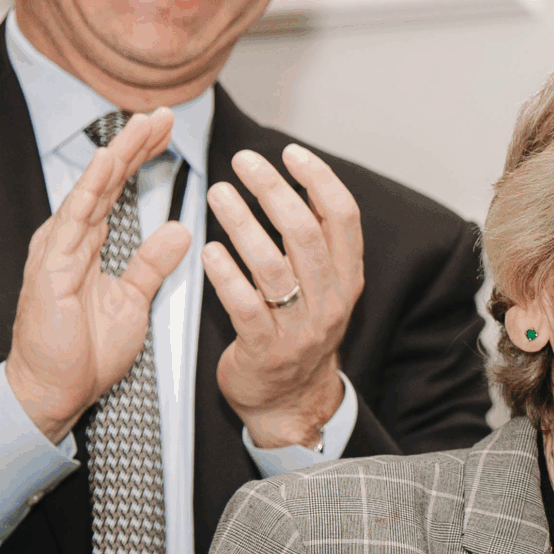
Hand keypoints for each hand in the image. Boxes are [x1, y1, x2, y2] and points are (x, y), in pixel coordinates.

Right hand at [7, 108, 191, 441]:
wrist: (55, 389)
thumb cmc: (86, 351)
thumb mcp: (134, 300)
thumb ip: (151, 264)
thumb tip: (178, 229)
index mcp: (89, 243)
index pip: (119, 190)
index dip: (142, 158)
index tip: (169, 131)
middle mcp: (71, 238)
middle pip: (106, 181)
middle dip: (134, 144)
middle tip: (162, 112)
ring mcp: (58, 249)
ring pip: (92, 190)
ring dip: (118, 155)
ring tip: (142, 124)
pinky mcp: (52, 266)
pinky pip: (75, 220)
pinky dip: (90, 189)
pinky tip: (107, 162)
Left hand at [202, 145, 364, 447]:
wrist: (290, 399)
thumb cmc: (297, 331)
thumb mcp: (322, 286)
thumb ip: (313, 241)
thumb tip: (298, 181)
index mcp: (346, 278)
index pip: (344, 218)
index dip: (319, 179)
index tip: (291, 153)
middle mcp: (330, 300)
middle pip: (306, 233)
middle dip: (274, 190)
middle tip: (244, 162)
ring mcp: (300, 327)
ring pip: (273, 265)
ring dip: (242, 223)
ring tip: (218, 193)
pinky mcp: (266, 349)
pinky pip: (244, 305)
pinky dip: (225, 274)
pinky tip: (207, 249)